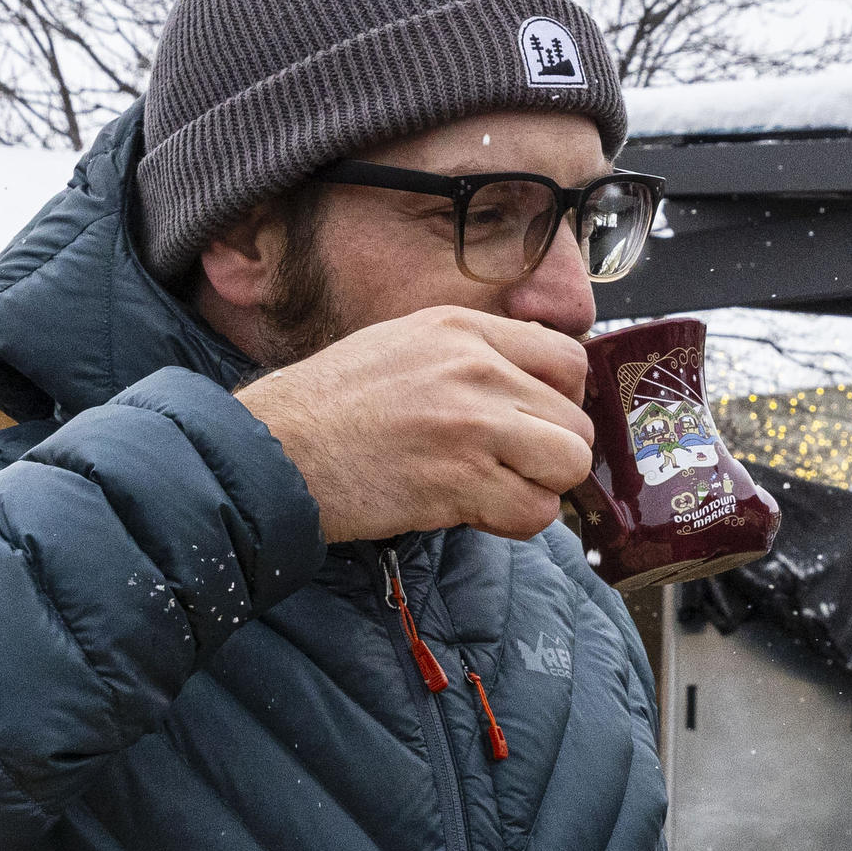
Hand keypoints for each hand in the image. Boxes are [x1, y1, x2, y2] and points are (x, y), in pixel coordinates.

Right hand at [238, 306, 595, 543]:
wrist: (275, 449)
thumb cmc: (328, 405)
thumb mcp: (403, 345)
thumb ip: (470, 357)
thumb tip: (531, 390)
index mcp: (462, 329)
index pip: (569, 361)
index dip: (563, 402)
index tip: (534, 424)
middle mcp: (476, 369)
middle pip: (576, 422)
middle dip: (550, 455)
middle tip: (508, 468)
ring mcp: (472, 424)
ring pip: (568, 466)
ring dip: (540, 489)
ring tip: (494, 490)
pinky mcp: (461, 481)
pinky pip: (535, 512)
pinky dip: (515, 521)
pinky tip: (475, 512)